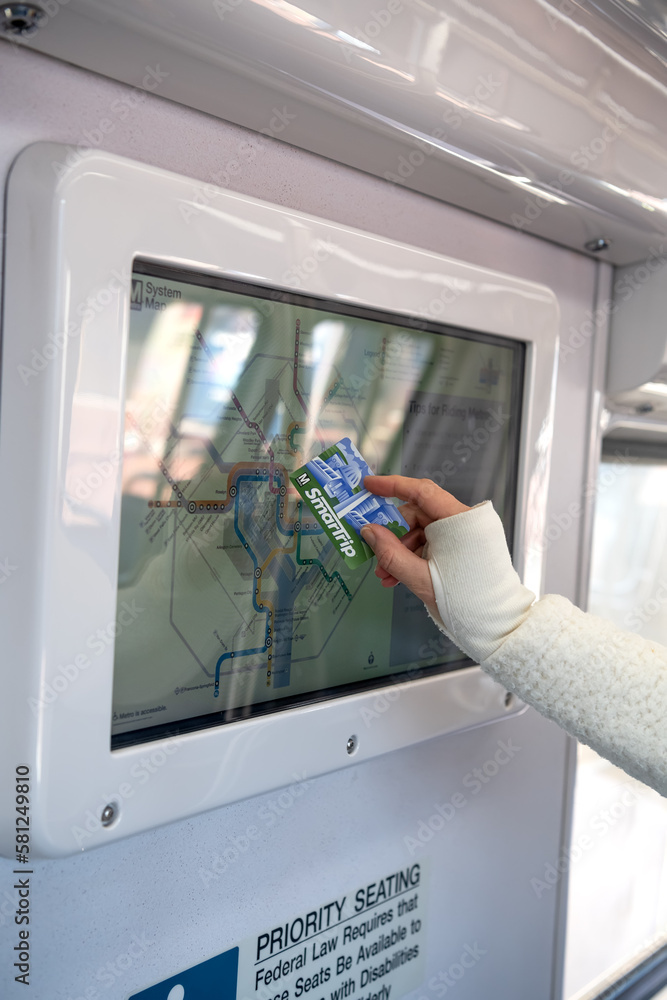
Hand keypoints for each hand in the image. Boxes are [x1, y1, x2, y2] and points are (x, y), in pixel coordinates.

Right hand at [361, 476, 469, 605]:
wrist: (495, 623)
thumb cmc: (468, 601)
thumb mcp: (421, 578)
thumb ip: (390, 553)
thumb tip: (368, 531)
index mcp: (460, 521)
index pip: (422, 492)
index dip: (392, 486)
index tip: (369, 485)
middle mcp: (464, 522)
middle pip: (418, 515)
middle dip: (392, 534)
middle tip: (372, 550)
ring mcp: (464, 535)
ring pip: (422, 532)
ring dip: (399, 551)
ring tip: (385, 574)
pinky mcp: (463, 548)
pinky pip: (431, 544)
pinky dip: (412, 557)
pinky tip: (396, 576)